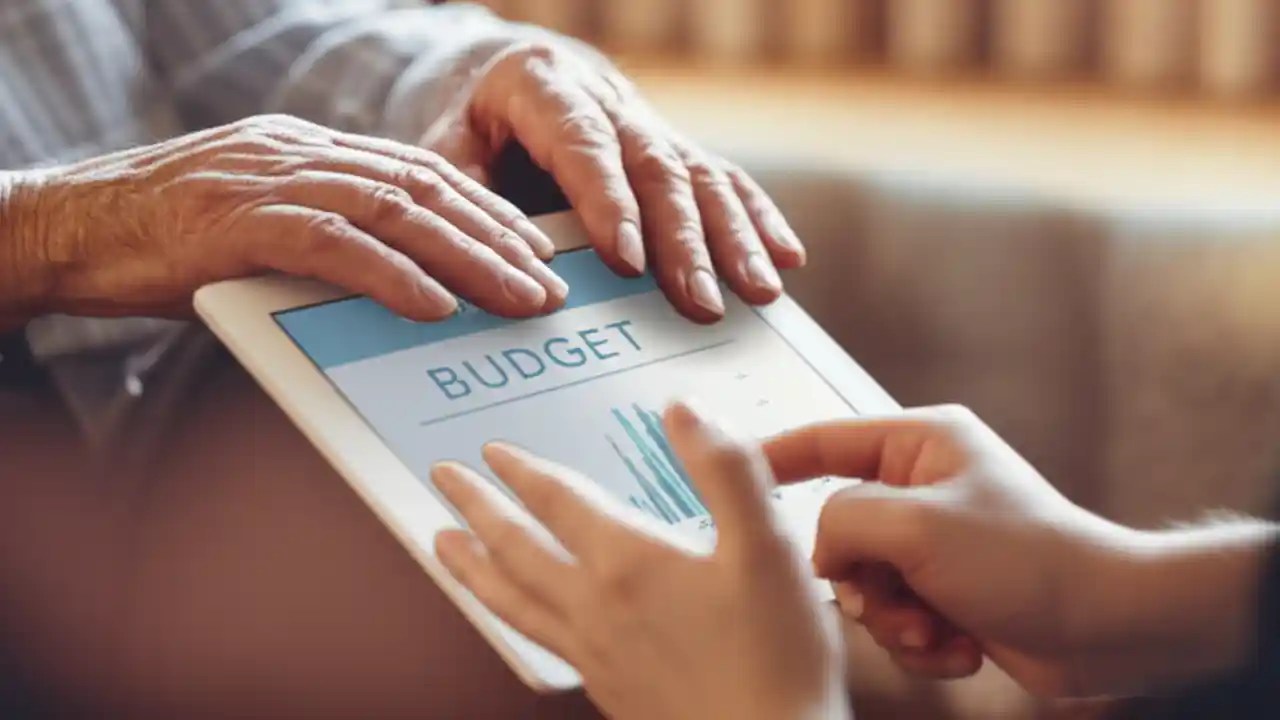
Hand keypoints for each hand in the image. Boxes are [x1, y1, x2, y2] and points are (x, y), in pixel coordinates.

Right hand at [0, 114, 565, 321]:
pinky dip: (393, 275)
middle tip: (549, 285)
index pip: (420, 174)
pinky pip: (334, 245)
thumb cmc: (162, 238)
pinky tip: (437, 305)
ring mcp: (272, 182)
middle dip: (497, 240)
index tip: (534, 250)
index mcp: (310, 152)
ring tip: (519, 299)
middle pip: (425, 191)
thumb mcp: (257, 226)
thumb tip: (394, 282)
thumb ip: (321, 238)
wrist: (67, 227)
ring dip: (468, 259)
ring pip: (396, 212)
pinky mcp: (240, 221)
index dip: (485, 212)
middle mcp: (302, 156)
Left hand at [422, 40, 806, 322]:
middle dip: (683, 241)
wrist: (504, 73)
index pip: (583, 144)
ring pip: (699, 174)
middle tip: (700, 303)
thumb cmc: (472, 123)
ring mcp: (649, 122)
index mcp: (543, 86)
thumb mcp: (446, 148)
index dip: (608, 202)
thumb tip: (506, 265)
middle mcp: (608, 99)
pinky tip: (786, 257)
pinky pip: (723, 178)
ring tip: (758, 293)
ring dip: (734, 237)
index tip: (626, 261)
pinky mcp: (673, 147)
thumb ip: (469, 198)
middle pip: (656, 167)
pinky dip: (756, 218)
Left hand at [431, 403, 846, 719]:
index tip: (492, 451)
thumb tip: (684, 409)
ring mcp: (593, 653)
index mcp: (628, 563)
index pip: (558, 503)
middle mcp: (595, 607)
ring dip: (472, 565)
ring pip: (511, 600)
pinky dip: (507, 611)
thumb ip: (726, 470)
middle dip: (475, 507)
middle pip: (515, 548)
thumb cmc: (775, 657)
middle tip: (443, 478)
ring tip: (442, 545)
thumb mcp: (767, 547)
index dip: (524, 471)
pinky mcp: (605, 688)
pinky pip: (535, 637)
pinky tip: (516, 611)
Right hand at [766, 406, 1277, 697]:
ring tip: (938, 629)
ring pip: (865, 583)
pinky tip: (962, 645)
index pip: (826, 440)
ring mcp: (935, 541)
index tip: (729, 475)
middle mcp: (924, 486)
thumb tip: (822, 548)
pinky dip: (922, 640)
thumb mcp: (919, 526)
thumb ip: (844, 519)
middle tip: (898, 598)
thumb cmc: (1030, 559)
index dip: (773, 458)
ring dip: (895, 619)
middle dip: (866, 581)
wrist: (1107, 627)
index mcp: (922, 444)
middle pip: (841, 530)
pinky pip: (897, 616)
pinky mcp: (948, 589)